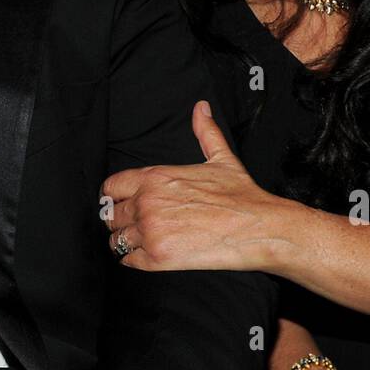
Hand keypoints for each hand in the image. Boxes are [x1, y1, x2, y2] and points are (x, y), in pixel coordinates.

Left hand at [98, 100, 289, 271]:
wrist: (258, 227)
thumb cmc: (240, 195)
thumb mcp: (220, 158)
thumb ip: (205, 132)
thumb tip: (202, 108)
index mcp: (155, 178)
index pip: (110, 187)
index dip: (114, 196)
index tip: (121, 202)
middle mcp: (147, 203)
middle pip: (110, 215)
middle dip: (122, 220)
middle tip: (137, 224)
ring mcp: (151, 232)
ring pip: (116, 240)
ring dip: (127, 241)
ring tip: (144, 241)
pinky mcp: (158, 258)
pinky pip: (128, 261)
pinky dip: (135, 260)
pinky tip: (150, 255)